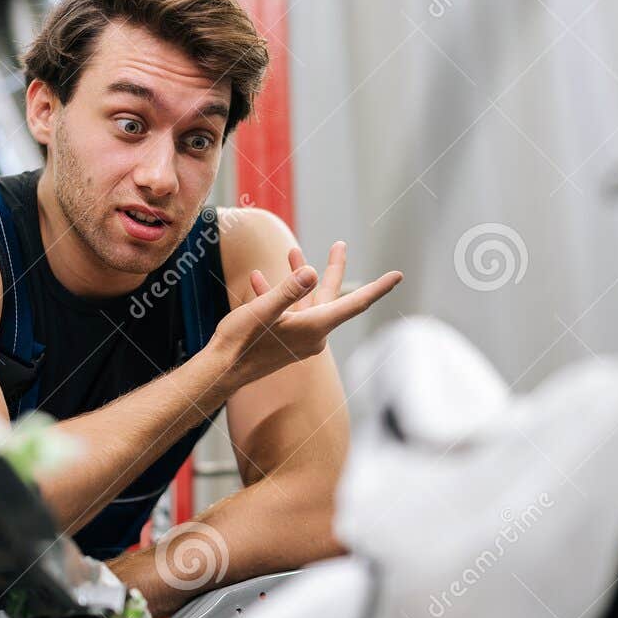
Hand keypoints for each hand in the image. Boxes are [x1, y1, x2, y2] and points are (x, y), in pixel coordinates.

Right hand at [207, 241, 401, 391]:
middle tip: (340, 244)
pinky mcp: (286, 341)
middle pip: (332, 296)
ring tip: (291, 251)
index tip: (397, 275)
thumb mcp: (263, 311)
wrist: (220, 372)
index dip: (378, 287)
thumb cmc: (240, 343)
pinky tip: (259, 279)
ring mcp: (300, 339)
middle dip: (334, 268)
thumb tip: (311, 272)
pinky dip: (279, 295)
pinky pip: (289, 313)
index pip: (356, 303)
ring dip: (298, 276)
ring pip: (307, 301)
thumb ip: (288, 290)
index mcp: (315, 327)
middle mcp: (313, 334)